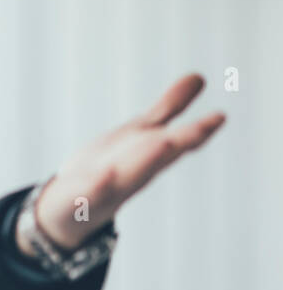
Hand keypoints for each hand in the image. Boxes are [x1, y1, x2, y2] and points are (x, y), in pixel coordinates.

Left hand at [19, 73, 226, 252]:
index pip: (174, 142)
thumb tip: (198, 77)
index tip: (220, 117)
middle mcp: (130, 173)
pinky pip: (85, 196)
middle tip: (180, 136)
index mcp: (145, 156)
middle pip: (152, 160)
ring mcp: (102, 189)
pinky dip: (94, 189)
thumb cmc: (108, 169)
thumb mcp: (139, 132)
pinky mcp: (74, 200)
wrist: (68, 212)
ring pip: (122, 179)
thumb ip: (168, 108)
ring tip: (159, 147)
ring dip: (140, 165)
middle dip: (169, 147)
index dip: (195, 131)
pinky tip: (101, 178)